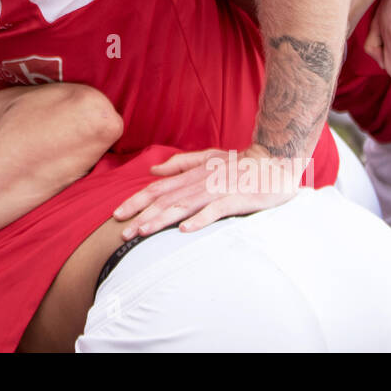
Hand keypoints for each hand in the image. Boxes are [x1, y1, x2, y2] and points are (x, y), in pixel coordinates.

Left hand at [112, 145, 300, 237]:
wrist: (274, 160)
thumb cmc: (239, 163)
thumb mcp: (207, 158)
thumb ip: (180, 163)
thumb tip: (153, 170)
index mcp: (191, 174)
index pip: (157, 188)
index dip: (136, 201)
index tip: (117, 214)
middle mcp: (199, 182)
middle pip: (165, 200)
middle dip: (141, 216)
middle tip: (122, 233)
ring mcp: (216, 191)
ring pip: (183, 206)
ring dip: (161, 220)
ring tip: (143, 231)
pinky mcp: (235, 199)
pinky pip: (215, 211)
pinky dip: (199, 220)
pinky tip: (184, 230)